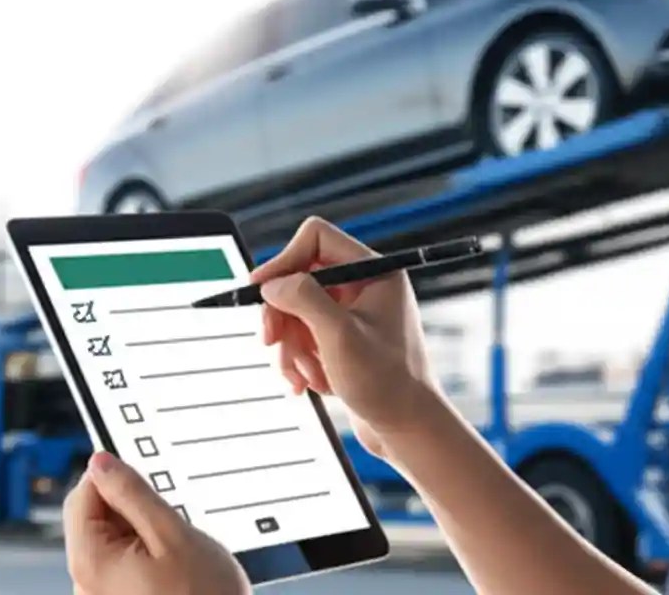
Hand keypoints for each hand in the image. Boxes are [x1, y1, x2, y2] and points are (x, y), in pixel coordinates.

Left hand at [64, 452, 249, 594]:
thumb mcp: (172, 533)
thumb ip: (133, 494)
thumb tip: (102, 464)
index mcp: (90, 562)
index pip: (81, 497)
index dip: (112, 478)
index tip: (141, 476)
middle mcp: (85, 585)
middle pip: (94, 521)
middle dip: (130, 511)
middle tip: (167, 523)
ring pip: (111, 542)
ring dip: (141, 535)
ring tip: (175, 552)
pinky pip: (121, 566)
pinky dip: (145, 558)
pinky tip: (172, 569)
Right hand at [250, 216, 436, 458]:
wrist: (409, 430)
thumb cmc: (388, 385)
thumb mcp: (339, 337)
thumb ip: (304, 300)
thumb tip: (272, 282)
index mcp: (375, 272)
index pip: (316, 239)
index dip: (283, 260)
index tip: (259, 290)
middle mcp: (366, 286)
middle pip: (300, 277)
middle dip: (283, 314)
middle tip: (270, 342)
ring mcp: (355, 314)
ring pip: (298, 311)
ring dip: (292, 345)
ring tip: (304, 376)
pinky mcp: (345, 340)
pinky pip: (306, 336)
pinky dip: (301, 360)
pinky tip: (311, 384)